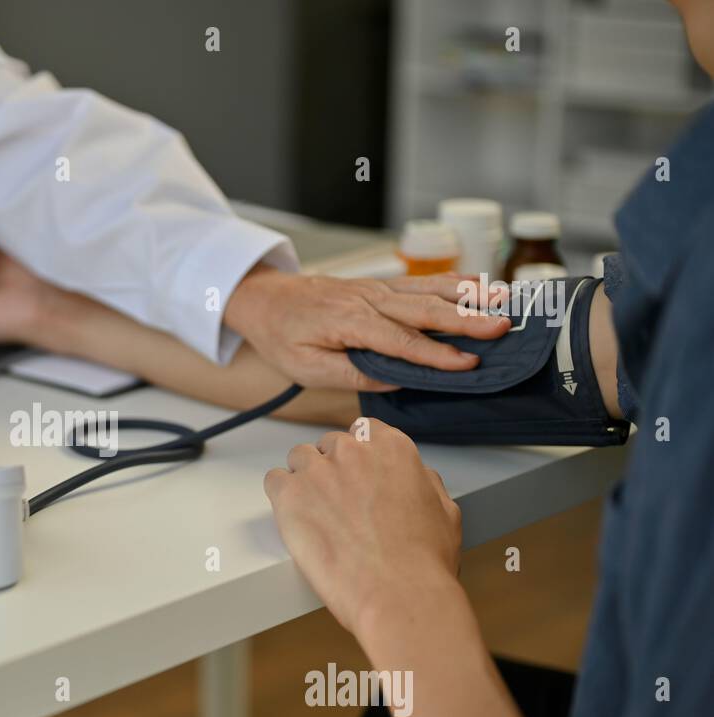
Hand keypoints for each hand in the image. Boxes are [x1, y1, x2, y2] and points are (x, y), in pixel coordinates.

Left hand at [224, 266, 510, 390]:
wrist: (266, 299)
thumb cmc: (283, 336)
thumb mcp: (306, 367)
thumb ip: (352, 374)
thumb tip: (397, 380)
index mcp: (347, 321)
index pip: (399, 341)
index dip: (435, 355)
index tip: (467, 364)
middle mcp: (366, 299)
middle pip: (423, 310)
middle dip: (465, 320)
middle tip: (501, 329)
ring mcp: (376, 288)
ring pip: (428, 290)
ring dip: (468, 297)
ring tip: (503, 302)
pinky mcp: (382, 285)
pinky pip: (422, 283)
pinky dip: (454, 284)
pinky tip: (480, 286)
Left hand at [262, 417, 461, 634]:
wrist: (399, 594)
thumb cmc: (423, 563)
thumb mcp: (445, 510)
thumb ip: (423, 482)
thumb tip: (413, 476)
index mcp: (392, 448)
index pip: (364, 431)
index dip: (358, 456)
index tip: (356, 475)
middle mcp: (353, 451)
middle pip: (330, 446)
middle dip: (332, 470)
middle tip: (337, 504)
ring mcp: (318, 470)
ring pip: (299, 459)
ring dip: (305, 481)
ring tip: (315, 514)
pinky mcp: (289, 495)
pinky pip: (274, 481)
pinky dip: (281, 497)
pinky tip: (294, 519)